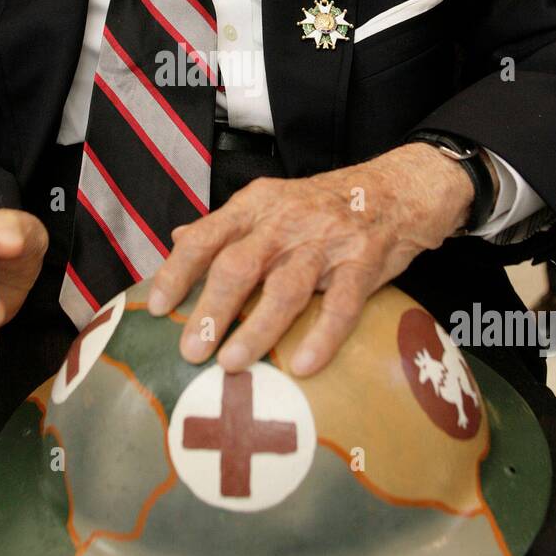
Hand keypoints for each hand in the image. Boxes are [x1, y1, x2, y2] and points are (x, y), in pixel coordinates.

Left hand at [145, 144, 473, 377]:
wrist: (398, 188)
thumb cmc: (324, 205)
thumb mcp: (272, 202)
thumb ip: (227, 225)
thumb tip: (178, 241)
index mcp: (257, 204)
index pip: (206, 237)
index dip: (178, 273)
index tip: (158, 308)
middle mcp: (286, 219)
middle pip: (239, 265)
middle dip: (211, 310)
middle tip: (190, 351)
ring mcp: (326, 240)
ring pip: (285, 287)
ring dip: (256, 329)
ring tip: (231, 364)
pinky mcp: (364, 262)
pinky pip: (342, 305)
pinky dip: (322, 337)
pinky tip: (304, 366)